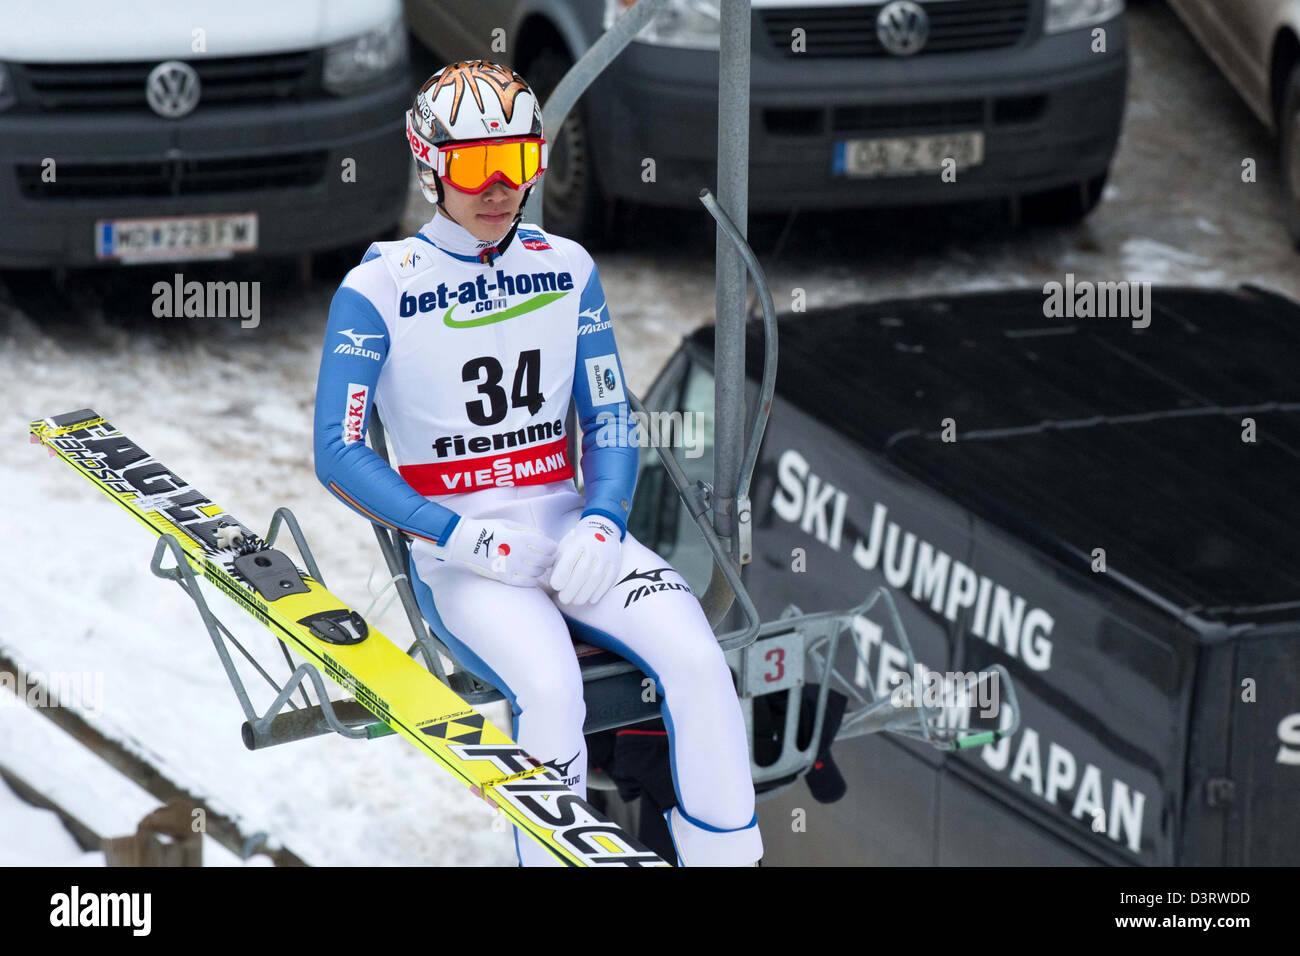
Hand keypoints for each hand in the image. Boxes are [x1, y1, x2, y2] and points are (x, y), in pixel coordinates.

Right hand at [439, 518, 556, 587]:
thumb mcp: (509, 524)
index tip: (552, 548)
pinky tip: (534, 578)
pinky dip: (533, 581)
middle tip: (548, 559)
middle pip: (544, 560)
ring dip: (541, 569)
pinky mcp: (504, 577)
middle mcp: (518, 553)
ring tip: (540, 567)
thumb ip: (528, 530)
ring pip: (537, 572)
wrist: (466, 542)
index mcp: (520, 538)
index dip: (553, 548)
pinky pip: (525, 583)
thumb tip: (544, 538)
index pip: (547, 546)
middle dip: (549, 559)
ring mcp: (511, 567)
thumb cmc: (488, 530)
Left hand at [549, 515, 621, 604]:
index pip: (567, 561)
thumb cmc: (578, 543)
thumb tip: (552, 584)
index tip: (555, 586)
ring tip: (575, 601)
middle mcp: (593, 548)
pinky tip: (591, 599)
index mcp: (577, 542)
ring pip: (595, 578)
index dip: (560, 577)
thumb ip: (558, 562)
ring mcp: (606, 556)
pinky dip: (599, 592)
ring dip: (584, 593)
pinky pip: (608, 580)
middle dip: (571, 589)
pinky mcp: (615, 563)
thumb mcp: (565, 546)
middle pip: (582, 572)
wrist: (602, 529)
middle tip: (563, 598)